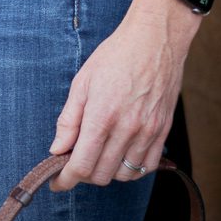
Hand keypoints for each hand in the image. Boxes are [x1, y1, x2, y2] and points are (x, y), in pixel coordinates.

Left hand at [47, 0, 197, 189]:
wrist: (155, 39)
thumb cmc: (115, 55)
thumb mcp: (82, 82)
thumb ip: (68, 120)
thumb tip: (57, 150)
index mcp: (101, 116)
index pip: (81, 165)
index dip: (65, 180)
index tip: (57, 182)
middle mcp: (126, 129)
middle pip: (101, 175)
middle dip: (83, 174)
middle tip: (76, 161)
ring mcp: (148, 131)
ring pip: (124, 175)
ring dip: (107, 172)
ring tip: (99, 154)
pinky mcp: (163, 130)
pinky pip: (148, 166)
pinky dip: (132, 169)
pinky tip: (121, 155)